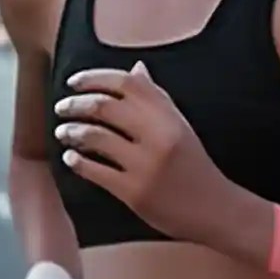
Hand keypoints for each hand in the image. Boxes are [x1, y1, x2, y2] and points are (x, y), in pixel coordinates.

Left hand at [53, 60, 235, 243]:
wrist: (218, 210)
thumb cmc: (195, 166)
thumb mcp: (181, 126)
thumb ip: (157, 98)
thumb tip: (136, 68)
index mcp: (169, 116)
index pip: (126, 83)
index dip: (94, 77)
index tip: (73, 81)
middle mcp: (158, 136)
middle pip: (104, 107)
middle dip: (75, 104)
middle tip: (61, 106)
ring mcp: (145, 165)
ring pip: (95, 137)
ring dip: (72, 131)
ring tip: (63, 132)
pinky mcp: (135, 192)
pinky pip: (96, 171)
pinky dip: (77, 162)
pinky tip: (70, 158)